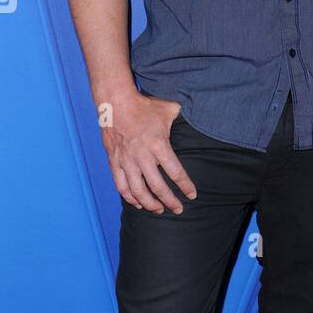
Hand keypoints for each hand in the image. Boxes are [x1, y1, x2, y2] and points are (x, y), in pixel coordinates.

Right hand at [100, 92, 197, 213]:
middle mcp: (142, 156)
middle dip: (170, 201)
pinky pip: (121, 186)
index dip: (185, 186)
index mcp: (159, 145)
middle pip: (158, 187)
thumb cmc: (144, 106)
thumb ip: (182, 117)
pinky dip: (129, 197)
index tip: (191, 195)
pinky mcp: (114, 162)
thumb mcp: (168, 109)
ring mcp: (127, 161)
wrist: (115, 103)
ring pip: (138, 191)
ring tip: (159, 210)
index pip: (176, 172)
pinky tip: (137, 203)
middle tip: (178, 209)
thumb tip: (197, 116)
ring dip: (150, 204)